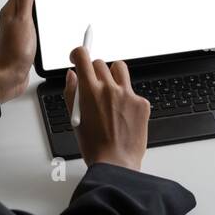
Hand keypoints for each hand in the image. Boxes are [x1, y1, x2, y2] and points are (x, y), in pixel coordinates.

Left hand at [0, 0, 36, 103]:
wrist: (10, 76)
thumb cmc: (15, 51)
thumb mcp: (24, 20)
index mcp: (10, 11)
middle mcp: (12, 18)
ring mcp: (17, 29)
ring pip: (28, 12)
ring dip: (36, 6)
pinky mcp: (23, 40)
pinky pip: (31, 25)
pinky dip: (38, 21)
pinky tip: (43, 23)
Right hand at [64, 48, 149, 168]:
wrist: (116, 162)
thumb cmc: (94, 145)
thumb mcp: (75, 118)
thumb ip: (72, 92)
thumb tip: (72, 75)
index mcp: (90, 91)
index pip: (83, 56)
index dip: (78, 53)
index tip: (77, 56)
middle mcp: (110, 88)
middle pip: (100, 63)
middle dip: (94, 71)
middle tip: (93, 85)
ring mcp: (128, 94)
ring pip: (120, 70)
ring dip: (113, 76)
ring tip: (110, 95)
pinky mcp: (142, 103)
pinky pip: (133, 91)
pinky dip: (127, 98)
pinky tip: (123, 115)